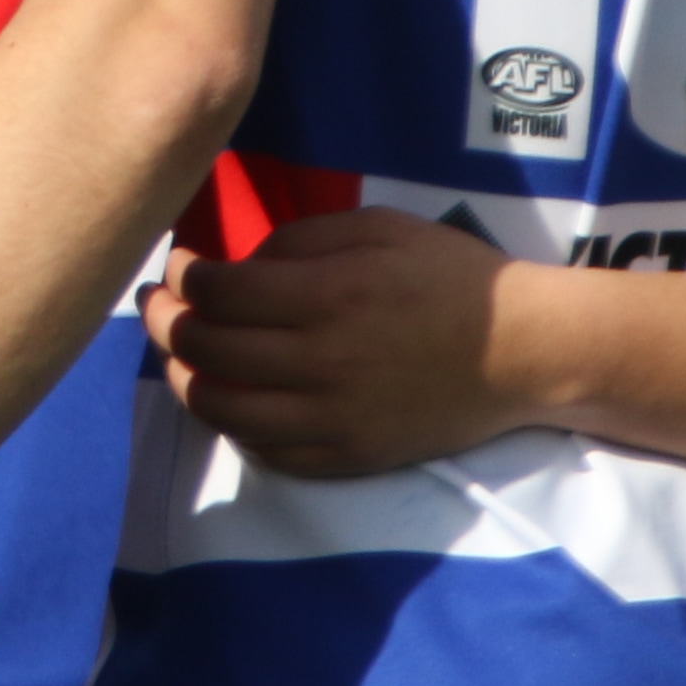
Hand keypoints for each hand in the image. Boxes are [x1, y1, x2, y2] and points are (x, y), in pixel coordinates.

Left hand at [142, 205, 538, 474]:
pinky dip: (230, 423)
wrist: (528, 352)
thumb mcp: (380, 228)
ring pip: (220, 408)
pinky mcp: (348, 456)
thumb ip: (299, 238)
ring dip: (184, 378)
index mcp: (330, 296)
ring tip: (179, 354)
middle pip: (205, 349)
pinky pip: (264, 450)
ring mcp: (333, 417)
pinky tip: (227, 395)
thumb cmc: (454, 279)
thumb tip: (235, 264)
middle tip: (157, 305)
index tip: (177, 266)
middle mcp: (323, 361)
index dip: (181, 276)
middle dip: (164, 322)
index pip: (216, 293)